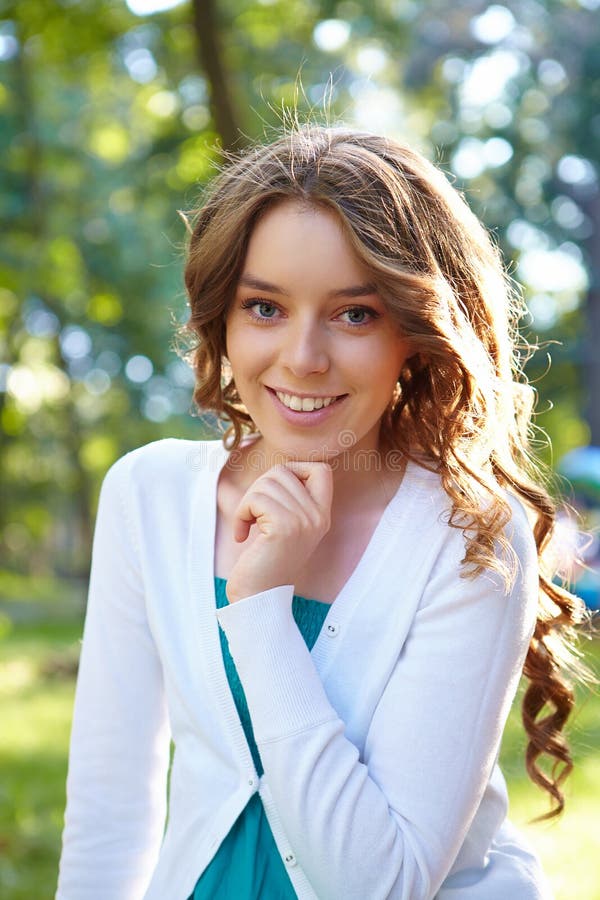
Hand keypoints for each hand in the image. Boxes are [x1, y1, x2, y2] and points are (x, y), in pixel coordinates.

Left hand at [226, 461, 332, 603]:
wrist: (260, 598)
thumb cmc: (266, 561)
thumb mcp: (288, 526)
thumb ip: (291, 499)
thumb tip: (278, 471)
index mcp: (322, 515)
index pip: (321, 470)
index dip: (294, 470)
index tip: (275, 494)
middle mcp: (318, 517)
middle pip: (283, 472)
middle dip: (259, 489)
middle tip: (253, 515)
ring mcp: (304, 521)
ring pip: (266, 483)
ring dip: (247, 503)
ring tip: (248, 526)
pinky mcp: (284, 527)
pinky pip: (255, 499)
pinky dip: (241, 514)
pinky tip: (242, 535)